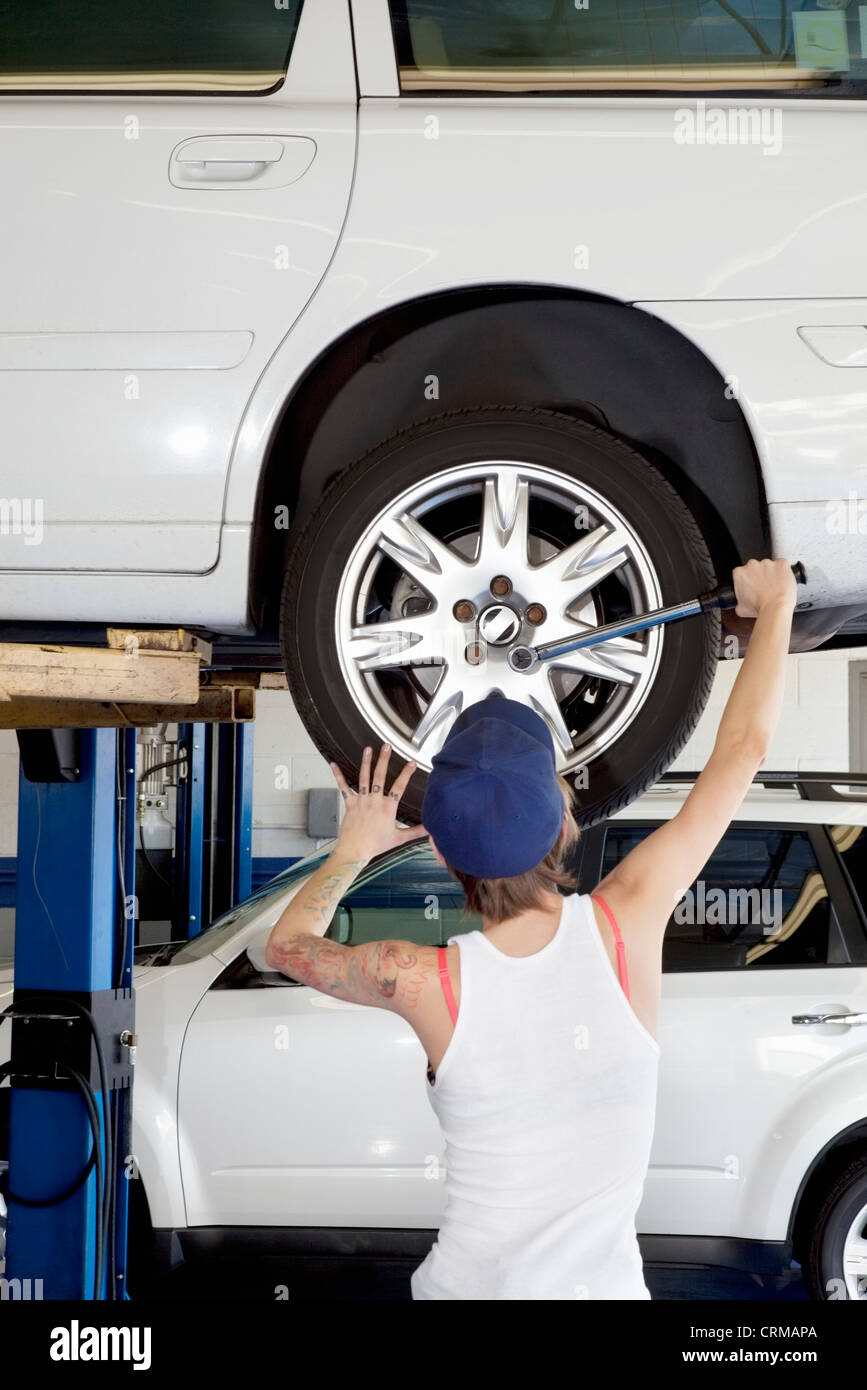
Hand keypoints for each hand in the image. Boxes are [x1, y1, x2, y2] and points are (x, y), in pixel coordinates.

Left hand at [330, 744, 428, 863]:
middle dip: (384, 760)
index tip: (411, 763)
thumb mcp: (399, 838)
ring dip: (366, 762)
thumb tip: (429, 829)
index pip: (399, 786)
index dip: (406, 774)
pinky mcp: (349, 803)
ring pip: (364, 777)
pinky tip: (334, 764)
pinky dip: (338, 775)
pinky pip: (343, 787)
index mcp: (388, 808)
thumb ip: (415, 831)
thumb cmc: (376, 845)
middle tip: (386, 746)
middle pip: (380, 776)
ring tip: (368, 749)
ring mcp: (361, 801)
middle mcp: (374, 801)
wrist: (355, 851)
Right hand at [732, 557, 797, 618]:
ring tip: (775, 587)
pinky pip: (782, 564)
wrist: (775, 608)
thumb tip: (742, 604)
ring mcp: (767, 563)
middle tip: (765, 587)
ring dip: (771, 573)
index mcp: (740, 573)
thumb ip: (739, 602)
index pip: (743, 572)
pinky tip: (783, 581)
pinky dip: (783, 571)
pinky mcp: (781, 564)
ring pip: (769, 566)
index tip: (753, 585)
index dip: (749, 580)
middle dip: (759, 575)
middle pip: (755, 567)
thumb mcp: (741, 609)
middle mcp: (752, 565)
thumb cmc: (760, 608)